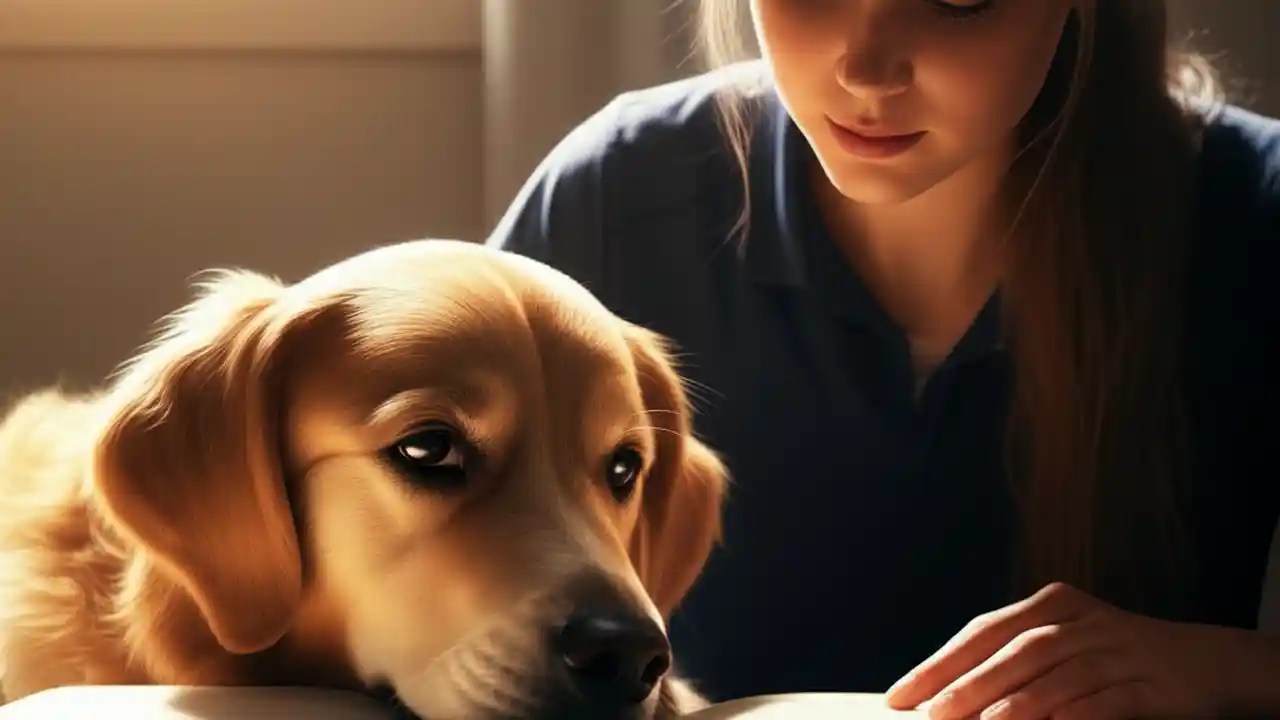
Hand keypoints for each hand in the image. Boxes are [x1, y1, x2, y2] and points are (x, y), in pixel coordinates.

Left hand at [884, 581, 1279, 718]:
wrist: (1205, 663)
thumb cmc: (1114, 658)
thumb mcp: (1063, 647)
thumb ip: (1012, 664)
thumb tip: (947, 696)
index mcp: (1051, 604)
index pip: (983, 631)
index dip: (940, 662)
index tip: (902, 694)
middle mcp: (1081, 620)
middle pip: (1014, 649)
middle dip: (967, 684)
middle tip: (930, 714)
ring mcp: (1117, 648)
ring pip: (1056, 672)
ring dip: (1016, 700)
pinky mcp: (1151, 683)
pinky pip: (1108, 699)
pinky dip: (1078, 711)